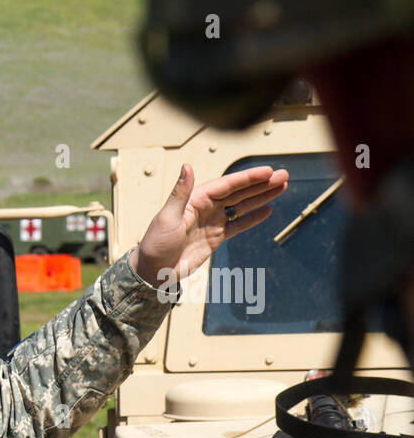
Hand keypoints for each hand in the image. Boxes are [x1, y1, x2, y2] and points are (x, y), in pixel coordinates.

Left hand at [130, 163, 289, 286]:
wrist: (153, 271)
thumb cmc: (155, 244)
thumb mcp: (167, 217)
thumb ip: (180, 193)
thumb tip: (187, 166)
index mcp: (195, 200)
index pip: (227, 185)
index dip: (248, 178)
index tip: (268, 171)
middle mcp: (206, 208)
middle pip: (239, 192)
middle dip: (261, 184)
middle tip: (284, 175)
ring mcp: (212, 222)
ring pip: (242, 205)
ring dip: (262, 197)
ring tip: (282, 187)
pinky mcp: (215, 237)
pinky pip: (238, 224)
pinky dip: (252, 217)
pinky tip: (267, 210)